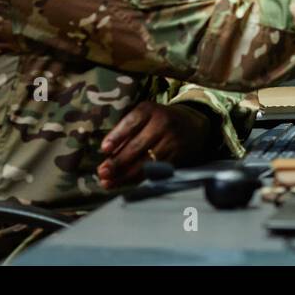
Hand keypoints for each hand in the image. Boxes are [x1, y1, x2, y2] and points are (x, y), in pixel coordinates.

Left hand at [96, 101, 211, 189]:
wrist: (191, 124)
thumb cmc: (158, 120)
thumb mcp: (144, 115)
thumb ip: (127, 131)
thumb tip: (107, 154)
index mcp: (150, 110)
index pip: (131, 123)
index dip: (117, 136)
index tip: (104, 149)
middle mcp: (162, 124)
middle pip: (137, 146)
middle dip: (118, 162)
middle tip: (102, 172)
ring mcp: (171, 141)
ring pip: (146, 162)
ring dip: (125, 175)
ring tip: (109, 183)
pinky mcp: (177, 156)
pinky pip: (155, 171)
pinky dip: (138, 179)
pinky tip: (126, 184)